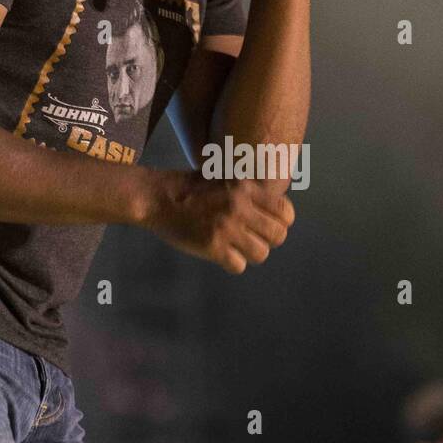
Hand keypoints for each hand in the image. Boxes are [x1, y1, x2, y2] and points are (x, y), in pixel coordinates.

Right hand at [144, 169, 293, 273]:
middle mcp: (239, 207)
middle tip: (254, 238)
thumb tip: (274, 204)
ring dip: (251, 253)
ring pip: (261, 253)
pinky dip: (233, 263)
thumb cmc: (190, 187)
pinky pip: (239, 265)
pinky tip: (223, 255)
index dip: (281, 222)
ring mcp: (226, 227)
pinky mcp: (211, 246)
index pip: (285, 212)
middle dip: (268, 240)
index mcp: (245, 188)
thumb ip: (249, 190)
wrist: (157, 197)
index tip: (267, 224)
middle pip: (278, 236)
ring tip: (239, 248)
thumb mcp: (223, 177)